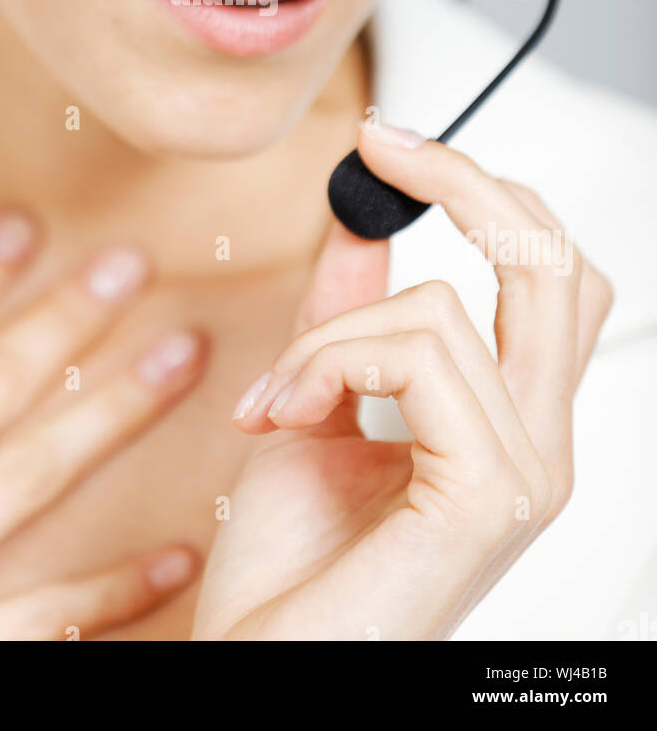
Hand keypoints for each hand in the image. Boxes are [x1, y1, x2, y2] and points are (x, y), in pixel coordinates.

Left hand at [193, 124, 612, 640]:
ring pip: (448, 307)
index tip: (393, 142)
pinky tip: (286, 415)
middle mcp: (537, 446)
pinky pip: (421, 357)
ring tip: (278, 397)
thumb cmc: (286, 572)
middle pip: (554, 265)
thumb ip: (347, 315)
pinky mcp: (488, 495)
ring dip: (332, 332)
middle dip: (465, 184)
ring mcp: (524, 474)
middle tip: (384, 147)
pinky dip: (331, 362)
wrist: (256, 668)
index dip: (486, 193)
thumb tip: (360, 220)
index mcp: (509, 423)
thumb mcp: (314, 403)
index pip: (552, 276)